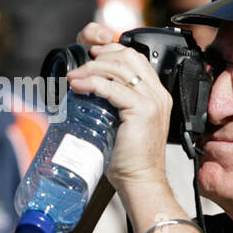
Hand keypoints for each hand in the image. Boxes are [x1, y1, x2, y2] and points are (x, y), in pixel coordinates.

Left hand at [66, 23, 171, 195]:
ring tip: (74, 78)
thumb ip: (114, 104)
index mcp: (156, 95)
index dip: (112, 52)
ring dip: (91, 69)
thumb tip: (88, 92)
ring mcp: (152, 101)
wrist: (141, 180)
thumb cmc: (130, 159)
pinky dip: (91, 83)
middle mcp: (158, 94)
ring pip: (119, 68)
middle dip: (99, 58)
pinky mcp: (142, 110)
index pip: (136, 58)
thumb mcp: (123, 123)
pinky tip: (78, 87)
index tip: (91, 55)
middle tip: (79, 69)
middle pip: (128, 57)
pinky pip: (112, 87)